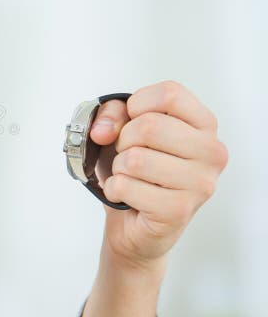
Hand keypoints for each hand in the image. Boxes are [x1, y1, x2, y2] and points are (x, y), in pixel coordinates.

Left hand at [90, 80, 228, 270]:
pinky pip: (126, 186)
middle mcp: (212, 152)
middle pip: (149, 125)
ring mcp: (200, 183)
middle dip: (123, 140)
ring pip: (136, 158)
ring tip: (130, 176)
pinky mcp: (179, 210)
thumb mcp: (121, 129)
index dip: (137, 105)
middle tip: (129, 155)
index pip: (170, 94)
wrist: (134, 222)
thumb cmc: (135, 171)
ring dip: (118, 168)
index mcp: (204, 125)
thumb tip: (103, 131)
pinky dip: (114, 189)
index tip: (133, 121)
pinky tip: (126, 195)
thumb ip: (111, 114)